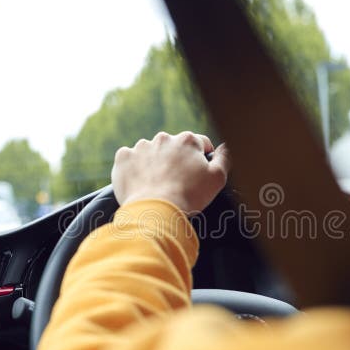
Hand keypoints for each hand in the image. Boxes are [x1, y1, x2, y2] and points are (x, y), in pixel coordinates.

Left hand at [112, 132, 230, 213]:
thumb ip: (225, 158)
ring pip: (150, 152)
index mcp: (187, 140)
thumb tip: (226, 146)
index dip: (201, 159)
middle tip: (176, 183)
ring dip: (154, 164)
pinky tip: (140, 183)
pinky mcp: (123, 158)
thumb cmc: (189, 196)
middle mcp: (164, 138)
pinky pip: (129, 159)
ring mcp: (141, 146)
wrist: (154, 212)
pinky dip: (134, 169)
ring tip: (156, 186)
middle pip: (173, 147)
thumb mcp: (217, 179)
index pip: (199, 144)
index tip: (197, 174)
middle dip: (175, 161)